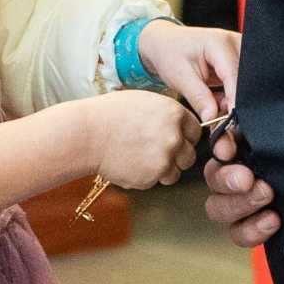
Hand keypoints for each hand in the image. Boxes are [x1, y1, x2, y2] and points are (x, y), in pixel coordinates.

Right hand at [73, 91, 197, 189]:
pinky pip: (156, 181)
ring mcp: (164, 159)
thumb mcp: (146, 101)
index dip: (185, 136)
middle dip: (177, 155)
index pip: (196, 131)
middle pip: (190, 155)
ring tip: (141, 158)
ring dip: (163, 169)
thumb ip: (168, 115)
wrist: (87, 135)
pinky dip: (146, 176)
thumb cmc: (110, 114)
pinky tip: (131, 163)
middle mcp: (174, 137)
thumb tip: (181, 126)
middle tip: (155, 150)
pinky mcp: (151, 178)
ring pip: (176, 172)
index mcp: (175, 114)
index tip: (175, 138)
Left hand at [135, 22, 239, 119]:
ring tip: (214, 105)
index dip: (234, 100)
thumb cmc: (170, 54)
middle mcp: (234, 43)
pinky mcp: (238, 61)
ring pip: (245, 83)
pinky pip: (241, 83)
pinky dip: (230, 96)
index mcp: (220, 43)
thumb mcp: (180, 78)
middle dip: (235, 102)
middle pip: (245, 79)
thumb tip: (213, 118)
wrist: (165, 44)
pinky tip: (217, 99)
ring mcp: (238, 51)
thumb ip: (199, 98)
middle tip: (220, 118)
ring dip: (233, 99)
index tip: (231, 122)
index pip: (234, 75)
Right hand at [203, 127, 278, 247]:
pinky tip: (273, 220)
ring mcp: (241, 202)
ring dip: (239, 205)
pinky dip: (252, 230)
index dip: (220, 147)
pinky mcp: (254, 226)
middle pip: (213, 179)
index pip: (219, 144)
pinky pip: (240, 234)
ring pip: (219, 209)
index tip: (229, 150)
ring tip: (267, 197)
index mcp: (241, 147)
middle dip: (228, 180)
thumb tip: (242, 109)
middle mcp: (234, 174)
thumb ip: (260, 117)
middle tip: (249, 179)